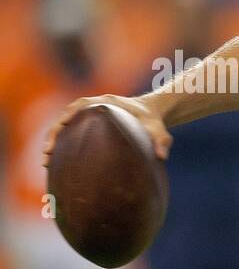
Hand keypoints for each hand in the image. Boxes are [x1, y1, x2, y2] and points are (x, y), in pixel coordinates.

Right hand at [43, 95, 171, 167]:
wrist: (152, 112)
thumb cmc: (154, 121)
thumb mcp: (160, 130)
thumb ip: (162, 141)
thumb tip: (162, 156)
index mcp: (104, 103)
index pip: (77, 108)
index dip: (64, 121)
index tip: (56, 136)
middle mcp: (92, 106)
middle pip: (64, 118)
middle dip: (53, 136)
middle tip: (47, 156)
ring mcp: (88, 114)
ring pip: (64, 126)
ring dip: (54, 143)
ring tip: (47, 164)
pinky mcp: (89, 123)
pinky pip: (71, 132)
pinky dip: (64, 146)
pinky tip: (60, 164)